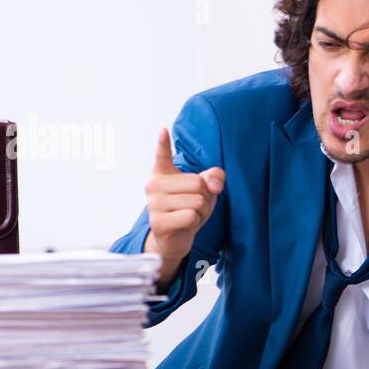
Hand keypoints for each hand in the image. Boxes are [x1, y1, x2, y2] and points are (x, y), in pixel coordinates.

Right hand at [144, 127, 224, 266]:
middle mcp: (153, 185)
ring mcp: (153, 204)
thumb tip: (213, 184)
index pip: (162, 155)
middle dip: (205, 198)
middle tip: (193, 205)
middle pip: (198, 184)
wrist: (174, 238)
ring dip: (201, 211)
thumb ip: (215, 177)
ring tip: (189, 215)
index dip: (163, 143)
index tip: (163, 130)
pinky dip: (196, 221)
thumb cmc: (188, 208)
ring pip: (197, 201)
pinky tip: (185, 224)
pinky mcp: (158, 222)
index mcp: (161, 173)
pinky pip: (191, 216)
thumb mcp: (204, 189)